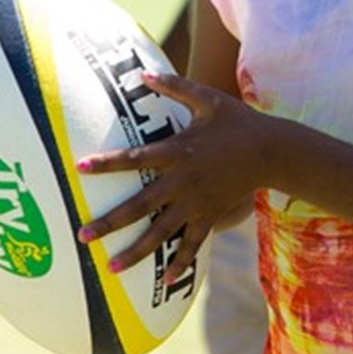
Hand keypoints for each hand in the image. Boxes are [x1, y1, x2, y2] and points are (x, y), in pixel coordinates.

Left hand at [75, 71, 273, 285]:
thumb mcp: (207, 100)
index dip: (107, 163)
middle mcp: (182, 181)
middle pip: (139, 206)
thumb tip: (143, 73)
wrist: (273, 150)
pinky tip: (166, 280)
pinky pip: (192, 242)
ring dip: (136, 252)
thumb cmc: (238, 121)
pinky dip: (181, 262)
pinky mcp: (211, 215)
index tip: (79, 169)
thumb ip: (174, 86)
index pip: (134, 159)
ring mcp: (197, 202)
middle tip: (82, 235)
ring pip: (161, 233)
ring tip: (110, 268)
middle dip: (109, 222)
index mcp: (177, 152)